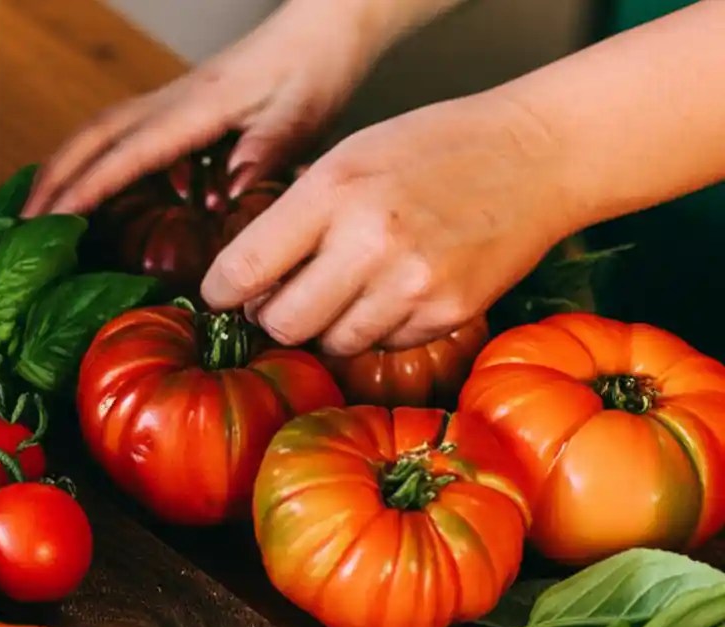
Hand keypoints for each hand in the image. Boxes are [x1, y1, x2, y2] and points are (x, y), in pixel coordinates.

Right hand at [22, 0, 392, 216]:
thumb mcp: (301, 116)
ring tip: (37, 209)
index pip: (127, 152)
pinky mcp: (180, 107)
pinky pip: (119, 133)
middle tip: (23, 224)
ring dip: (62, 168)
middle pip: (92, 138)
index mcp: (196, 107)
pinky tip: (85, 185)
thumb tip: (225, 198)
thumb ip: (263, 155)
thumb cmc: (315, 68)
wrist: (324, 28)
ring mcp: (171, 101)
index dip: (87, 189)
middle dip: (53, 180)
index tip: (55, 220)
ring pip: (98, 132)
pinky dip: (89, 160)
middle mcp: (172, 101)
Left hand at [202, 91, 578, 354]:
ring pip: (330, 344)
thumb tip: (243, 284)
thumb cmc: (432, 151)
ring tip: (346, 288)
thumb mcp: (346, 161)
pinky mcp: (446, 314)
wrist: (536, 156)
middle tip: (282, 298)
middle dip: (271, 316)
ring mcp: (411, 285)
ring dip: (325, 327)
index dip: (220, 291)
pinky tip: (394, 290)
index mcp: (331, 192)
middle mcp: (368, 242)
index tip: (222, 294)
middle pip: (281, 323)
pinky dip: (376, 328)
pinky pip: (382, 345)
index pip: (242, 270)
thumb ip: (292, 219)